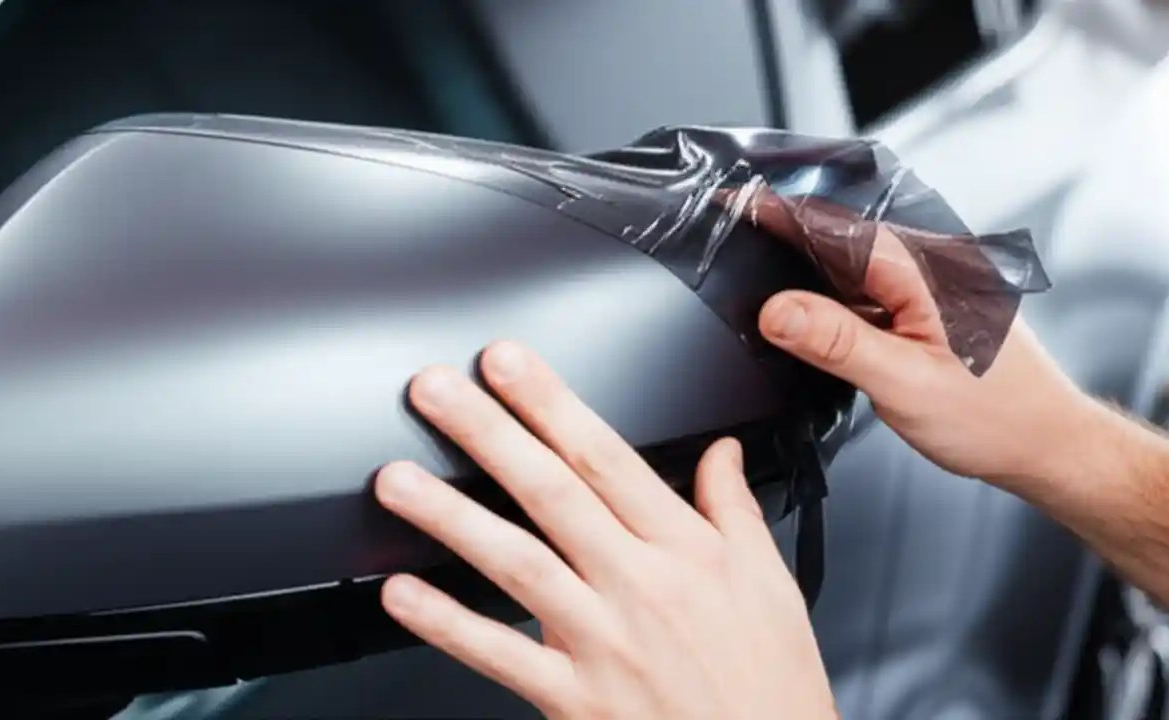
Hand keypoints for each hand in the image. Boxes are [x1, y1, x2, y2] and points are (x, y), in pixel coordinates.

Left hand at [374, 341, 836, 719]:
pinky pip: (500, 656)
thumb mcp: (771, 584)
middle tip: (435, 391)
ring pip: (516, 563)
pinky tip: (403, 593)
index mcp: (684, 551)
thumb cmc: (768, 685)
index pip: (605, 458)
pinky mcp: (575, 699)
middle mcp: (637, 585)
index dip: (550, 404)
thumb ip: (735, 509)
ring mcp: (602, 641)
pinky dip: (448, 624)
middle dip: (488, 434)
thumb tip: (722, 453)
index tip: (508, 365)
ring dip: (451, 517)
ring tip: (398, 480)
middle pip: (550, 493)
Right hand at [756, 221, 1094, 488]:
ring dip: (804, 272)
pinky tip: (808, 321)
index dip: (778, 213)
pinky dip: (828, 300)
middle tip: (733, 236)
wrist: (1047, 445)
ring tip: (760, 278)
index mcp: (924, 271)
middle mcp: (928, 269)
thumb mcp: (902, 383)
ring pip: (848, 269)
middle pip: (837, 241)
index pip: (834, 229)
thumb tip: (776, 310)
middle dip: (783, 235)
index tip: (733, 203)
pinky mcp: (924, 311)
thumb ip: (835, 342)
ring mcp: (926, 289)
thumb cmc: (997, 418)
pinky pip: (864, 293)